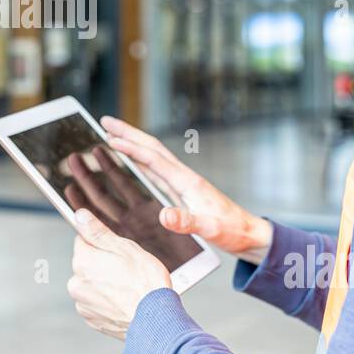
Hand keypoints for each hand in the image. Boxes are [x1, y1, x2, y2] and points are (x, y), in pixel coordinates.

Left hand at [68, 208, 171, 339]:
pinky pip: (97, 303)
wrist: (156, 322)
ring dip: (105, 284)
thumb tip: (80, 216)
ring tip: (128, 288)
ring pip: (92, 284)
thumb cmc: (146, 285)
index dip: (103, 243)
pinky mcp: (92, 320)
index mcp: (83, 262)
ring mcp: (83, 304)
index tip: (118, 251)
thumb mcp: (126, 248)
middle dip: (103, 264)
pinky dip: (108, 301)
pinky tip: (125, 301)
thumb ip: (98, 232)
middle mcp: (77, 284)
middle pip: (87, 264)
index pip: (83, 241)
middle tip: (128, 271)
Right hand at [100, 116, 272, 263]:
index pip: (154, 159)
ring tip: (110, 133)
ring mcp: (181, 182)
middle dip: (128, 133)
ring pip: (152, 155)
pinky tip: (130, 160)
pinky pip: (155, 169)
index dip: (131, 149)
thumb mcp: (210, 229)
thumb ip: (187, 222)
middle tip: (105, 120)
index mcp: (187, 182)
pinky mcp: (181, 190)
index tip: (110, 138)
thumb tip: (163, 216)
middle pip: (151, 148)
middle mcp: (183, 177)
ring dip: (131, 142)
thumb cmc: (231, 230)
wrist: (248, 233)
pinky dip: (139, 159)